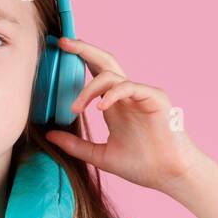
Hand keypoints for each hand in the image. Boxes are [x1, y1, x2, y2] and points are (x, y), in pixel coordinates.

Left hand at [44, 36, 206, 195]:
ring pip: (112, 75)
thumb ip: (75, 145)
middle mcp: (125, 95)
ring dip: (89, 88)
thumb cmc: (140, 165)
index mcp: (113, 104)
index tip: (57, 51)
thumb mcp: (99, 155)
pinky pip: (130, 87)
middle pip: (104, 61)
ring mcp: (141, 94)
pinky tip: (100, 108)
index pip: (94, 73)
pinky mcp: (155, 98)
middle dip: (83, 49)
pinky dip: (113, 94)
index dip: (78, 60)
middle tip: (63, 42)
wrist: (168, 176)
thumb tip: (49, 135)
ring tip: (76, 108)